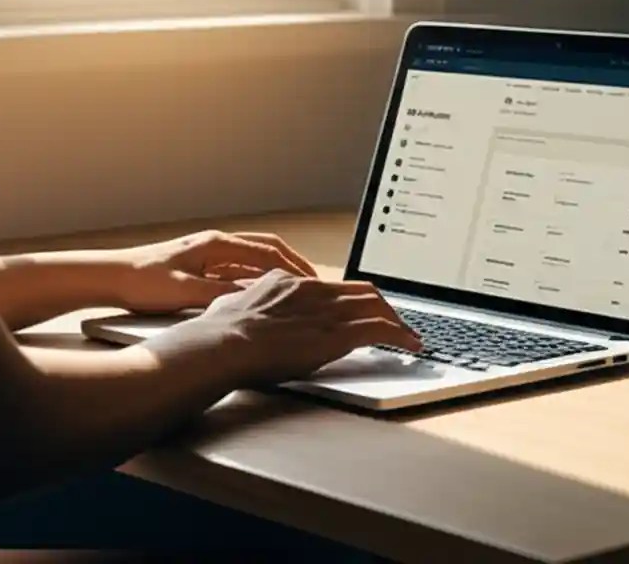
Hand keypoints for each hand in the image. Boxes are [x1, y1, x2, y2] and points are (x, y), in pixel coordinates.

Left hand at [112, 230, 318, 313]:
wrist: (111, 277)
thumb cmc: (142, 281)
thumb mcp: (185, 292)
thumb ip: (221, 294)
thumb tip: (254, 298)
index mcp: (217, 244)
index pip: (268, 252)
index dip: (294, 268)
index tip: (314, 282)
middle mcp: (216, 244)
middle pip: (267, 249)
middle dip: (293, 265)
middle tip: (315, 283)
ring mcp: (209, 253)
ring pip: (254, 259)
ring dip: (277, 271)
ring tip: (296, 290)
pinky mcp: (201, 265)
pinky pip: (239, 269)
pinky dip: (257, 278)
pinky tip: (262, 294)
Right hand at [162, 270, 421, 386]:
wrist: (223, 344)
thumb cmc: (218, 333)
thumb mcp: (232, 306)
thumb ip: (245, 305)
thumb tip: (235, 308)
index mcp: (289, 282)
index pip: (330, 287)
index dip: (347, 300)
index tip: (353, 311)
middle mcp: (314, 290)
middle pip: (360, 290)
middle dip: (380, 305)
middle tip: (392, 320)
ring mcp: (328, 311)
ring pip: (376, 305)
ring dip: (395, 320)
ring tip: (407, 334)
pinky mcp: (338, 334)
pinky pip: (380, 329)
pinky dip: (400, 336)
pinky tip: (410, 345)